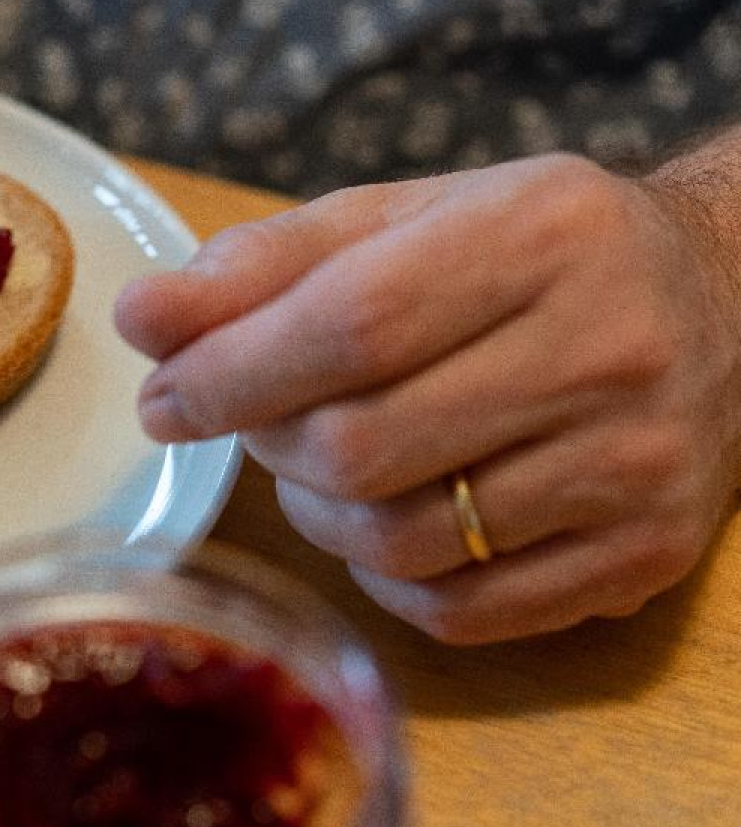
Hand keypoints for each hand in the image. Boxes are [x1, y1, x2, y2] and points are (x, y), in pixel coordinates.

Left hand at [114, 153, 740, 643]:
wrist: (717, 298)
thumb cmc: (526, 251)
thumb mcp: (401, 218)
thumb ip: (267, 263)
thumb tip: (143, 319)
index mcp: (542, 236)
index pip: (350, 326)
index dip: (230, 372)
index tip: (160, 396)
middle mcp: (608, 351)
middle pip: (363, 447)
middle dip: (266, 442)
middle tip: (249, 419)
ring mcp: (638, 466)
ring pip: (401, 540)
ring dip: (317, 512)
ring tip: (319, 460)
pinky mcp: (647, 556)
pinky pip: (458, 608)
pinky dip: (383, 575)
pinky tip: (382, 514)